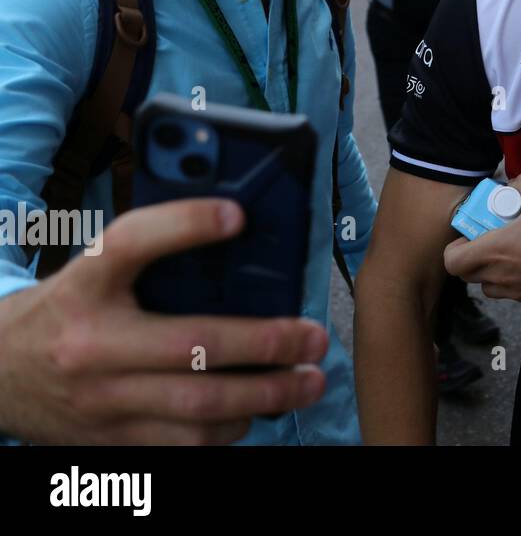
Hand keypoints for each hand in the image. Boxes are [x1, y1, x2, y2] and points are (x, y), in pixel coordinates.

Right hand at [0, 200, 328, 444]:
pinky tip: (257, 412)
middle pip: (193, 346)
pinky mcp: (110, 441)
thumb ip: (154, 251)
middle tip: (315, 339)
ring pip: (197, 408)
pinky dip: (228, 429)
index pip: (131, 242)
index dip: (185, 224)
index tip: (238, 215)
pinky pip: (183, 444)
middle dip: (267, 345)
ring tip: (307, 382)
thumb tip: (237, 226)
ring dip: (264, 397)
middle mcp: (92, 345)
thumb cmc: (67, 309)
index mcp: (86, 284)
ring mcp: (101, 401)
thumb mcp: (95, 269)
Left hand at [443, 172, 520, 306]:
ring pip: (488, 286)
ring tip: (508, 256)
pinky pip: (510, 293)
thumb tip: (514, 184)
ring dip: (490, 273)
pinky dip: (512, 282)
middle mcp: (498, 276)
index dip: (455, 249)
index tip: (470, 237)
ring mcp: (514, 292)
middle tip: (488, 243)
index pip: (452, 261)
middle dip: (472, 260)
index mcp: (493, 251)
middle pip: (467, 276)